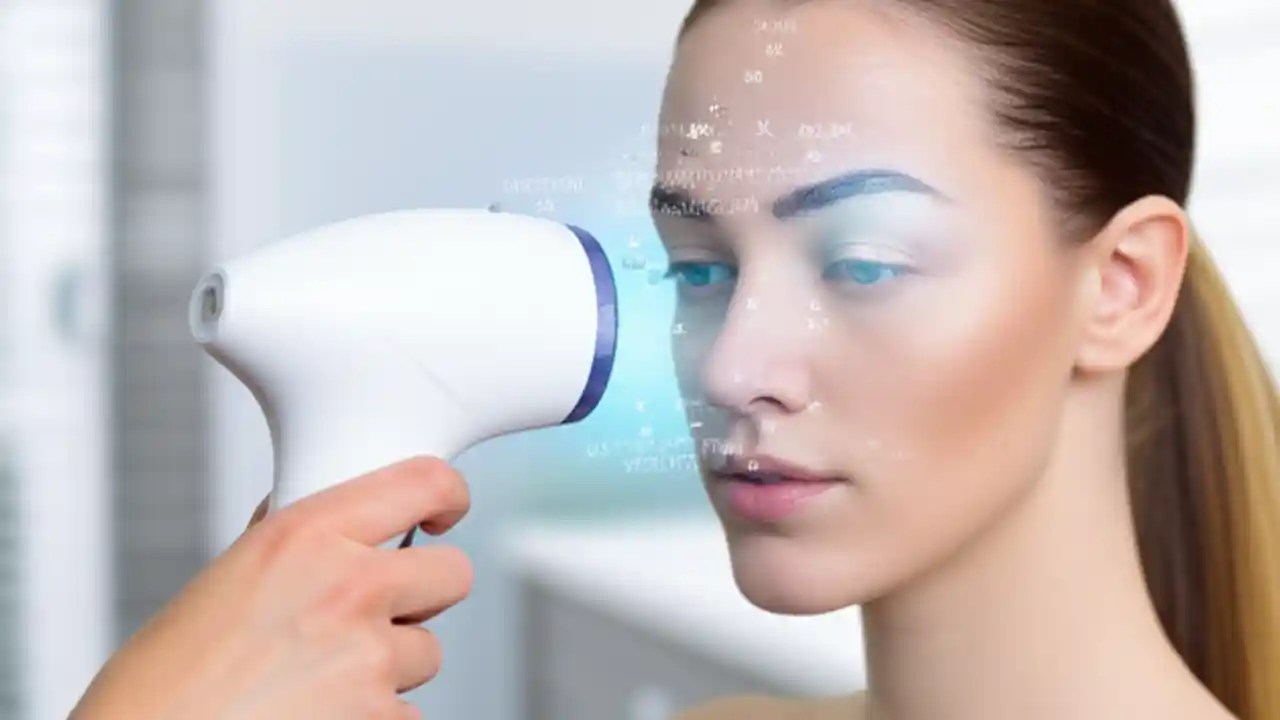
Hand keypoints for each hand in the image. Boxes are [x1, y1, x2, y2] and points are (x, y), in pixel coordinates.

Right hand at [70, 456, 473, 719]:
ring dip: (389, 667)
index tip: (445, 512)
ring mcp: (371, 656)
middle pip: (452, 574)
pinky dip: (374, 717)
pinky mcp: (380, 717)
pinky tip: (318, 716)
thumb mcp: (227, 578)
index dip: (448, 495)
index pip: (424, 482)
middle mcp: (349, 586)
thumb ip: (297, 547)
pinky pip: (407, 711)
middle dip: (422, 596)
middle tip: (377, 615)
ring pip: (427, 651)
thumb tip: (341, 529)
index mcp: (306, 535)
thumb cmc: (162, 682)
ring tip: (318, 682)